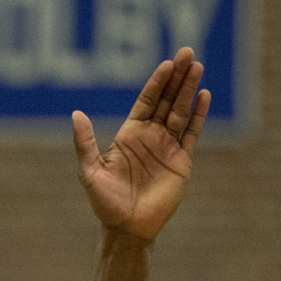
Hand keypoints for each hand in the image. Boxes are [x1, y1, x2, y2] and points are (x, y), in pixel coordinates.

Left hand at [73, 47, 210, 241]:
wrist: (127, 228)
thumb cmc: (105, 202)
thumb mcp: (90, 170)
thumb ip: (85, 143)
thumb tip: (76, 114)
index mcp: (130, 134)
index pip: (147, 101)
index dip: (157, 83)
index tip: (166, 64)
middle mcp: (150, 136)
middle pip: (167, 100)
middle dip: (177, 78)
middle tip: (187, 53)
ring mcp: (167, 147)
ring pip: (181, 112)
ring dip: (189, 90)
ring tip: (197, 67)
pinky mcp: (182, 162)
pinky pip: (192, 134)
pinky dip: (199, 116)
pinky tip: (204, 96)